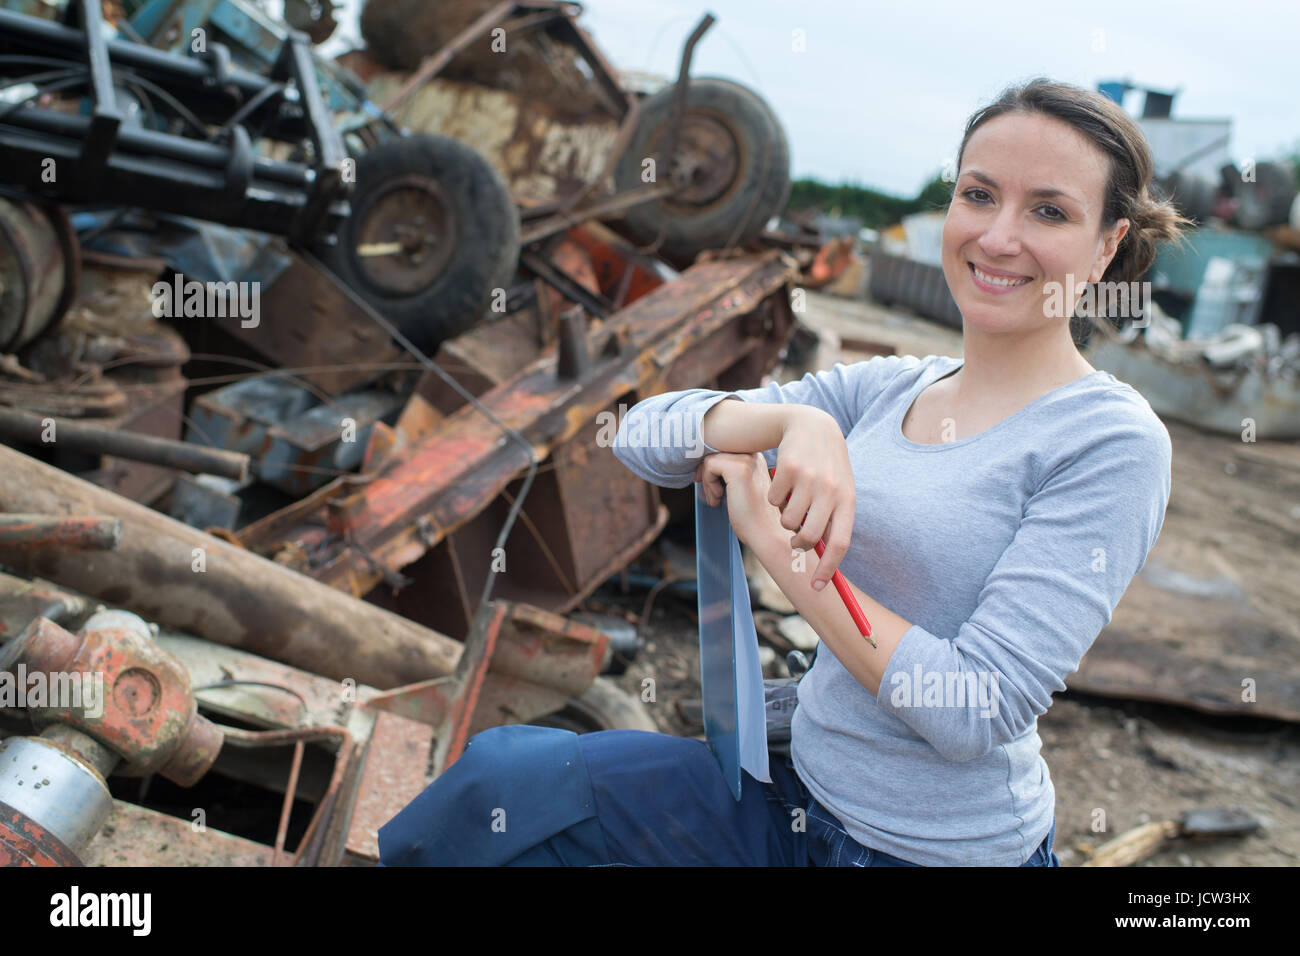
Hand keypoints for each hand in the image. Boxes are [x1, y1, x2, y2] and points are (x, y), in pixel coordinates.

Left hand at [694, 452, 774, 544]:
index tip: (713, 486)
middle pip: (716, 452)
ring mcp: (747, 460)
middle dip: (708, 474)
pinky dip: (708, 483)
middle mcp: (754, 454)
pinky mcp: (739, 469)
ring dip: (708, 480)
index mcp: (756, 457)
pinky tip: (719, 497)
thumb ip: (728, 471)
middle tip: (714, 495)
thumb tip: (702, 463)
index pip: (724, 450)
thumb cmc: (753, 515)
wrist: (765, 533)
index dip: (713, 468)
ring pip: (711, 458)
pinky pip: (709, 465)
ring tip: (717, 498)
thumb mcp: (741, 486)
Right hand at [769, 407, 855, 590]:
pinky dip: (774, 496)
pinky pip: (773, 500)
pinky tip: (784, 481)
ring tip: (793, 499)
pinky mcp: (787, 468)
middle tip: (794, 539)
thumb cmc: (828, 467)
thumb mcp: (838, 491)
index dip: (828, 569)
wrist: (813, 427)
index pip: (839, 543)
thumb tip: (823, 562)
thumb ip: (832, 522)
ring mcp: (808, 478)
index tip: (816, 587)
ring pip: (786, 520)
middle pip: (808, 537)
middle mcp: (830, 490)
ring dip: (785, 516)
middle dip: (798, 544)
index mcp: (847, 500)